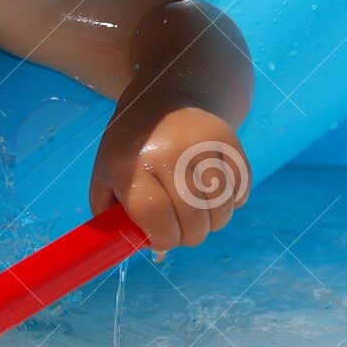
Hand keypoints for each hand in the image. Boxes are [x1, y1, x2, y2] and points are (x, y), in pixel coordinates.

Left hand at [90, 104, 250, 252]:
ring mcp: (203, 146)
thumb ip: (113, 214)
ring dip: (212, 223)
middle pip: (192, 219)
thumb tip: (145, 248)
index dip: (162, 238)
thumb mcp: (106, 175)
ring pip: (220, 209)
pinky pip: (240, 190)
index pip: (155, 217)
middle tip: (181, 232)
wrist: (164, 98)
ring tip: (198, 216)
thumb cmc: (131, 146)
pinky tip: (215, 197)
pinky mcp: (229, 142)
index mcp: (133, 164)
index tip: (161, 240)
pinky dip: (231, 204)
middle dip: (188, 237)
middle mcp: (170, 154)